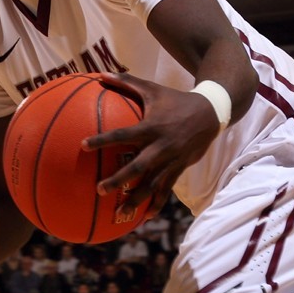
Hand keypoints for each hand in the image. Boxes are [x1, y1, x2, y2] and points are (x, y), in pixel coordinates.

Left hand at [85, 73, 219, 217]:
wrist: (210, 113)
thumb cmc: (175, 100)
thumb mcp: (153, 89)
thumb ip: (127, 83)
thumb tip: (101, 75)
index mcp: (151, 127)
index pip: (123, 134)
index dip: (103, 140)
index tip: (83, 145)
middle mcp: (161, 146)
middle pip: (138, 166)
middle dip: (119, 179)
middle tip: (99, 190)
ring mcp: (171, 160)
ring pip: (152, 184)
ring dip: (136, 199)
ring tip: (119, 213)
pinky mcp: (179, 169)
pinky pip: (166, 190)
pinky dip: (156, 204)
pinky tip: (144, 217)